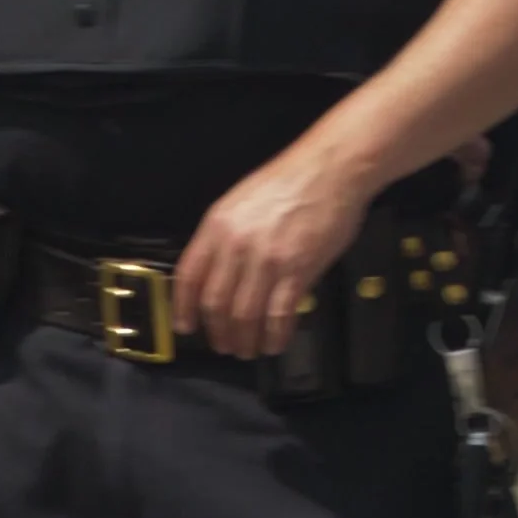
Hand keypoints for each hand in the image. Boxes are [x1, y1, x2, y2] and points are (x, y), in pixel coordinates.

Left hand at [175, 143, 378, 360]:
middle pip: (215, 304)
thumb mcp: (243, 200)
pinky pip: (278, 315)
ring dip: (245, 340)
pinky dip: (275, 336)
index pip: (189, 277)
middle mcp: (237, 244)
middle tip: (226, 345)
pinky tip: (276, 342)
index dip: (184, 309)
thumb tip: (221, 274)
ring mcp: (267, 259)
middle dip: (218, 332)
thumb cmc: (291, 180)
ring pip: (244, 315)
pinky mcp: (297, 270)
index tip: (187, 327)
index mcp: (218, 225)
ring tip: (250, 349)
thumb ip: (227, 235)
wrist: (333, 167)